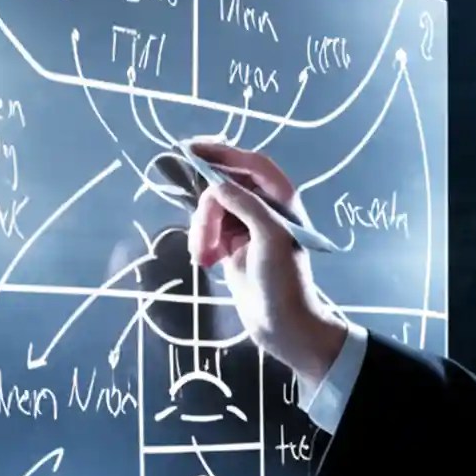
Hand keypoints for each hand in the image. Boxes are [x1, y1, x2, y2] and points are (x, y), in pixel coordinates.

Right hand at [185, 140, 345, 381]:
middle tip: (204, 241)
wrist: (283, 326)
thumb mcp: (269, 238)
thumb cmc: (284, 282)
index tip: (191, 148)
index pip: (251, 164)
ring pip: (212, 210)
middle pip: (224, 188)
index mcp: (282, 201)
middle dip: (208, 210)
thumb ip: (246, 206)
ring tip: (203, 258)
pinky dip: (201, 242)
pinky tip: (205, 261)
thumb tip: (218, 185)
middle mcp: (266, 209)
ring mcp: (248, 228)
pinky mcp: (233, 247)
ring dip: (202, 231)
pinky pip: (208, 230)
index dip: (224, 153)